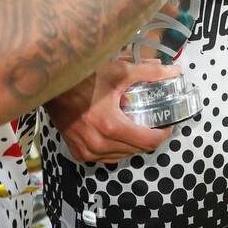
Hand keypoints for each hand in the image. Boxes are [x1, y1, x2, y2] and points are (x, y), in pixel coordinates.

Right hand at [43, 59, 178, 163]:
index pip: (148, 141)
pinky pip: (105, 157)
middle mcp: (99, 144)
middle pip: (137, 150)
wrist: (53, 85)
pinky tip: (117, 132)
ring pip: (122, 155)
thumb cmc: (85, 77)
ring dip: (132, 144)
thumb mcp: (119, 71)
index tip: (168, 123)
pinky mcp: (78, 153)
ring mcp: (87, 151)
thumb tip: (175, 70)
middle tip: (154, 122)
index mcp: (111, 126)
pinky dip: (115, 148)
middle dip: (149, 137)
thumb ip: (149, 72)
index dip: (163, 133)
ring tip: (136, 125)